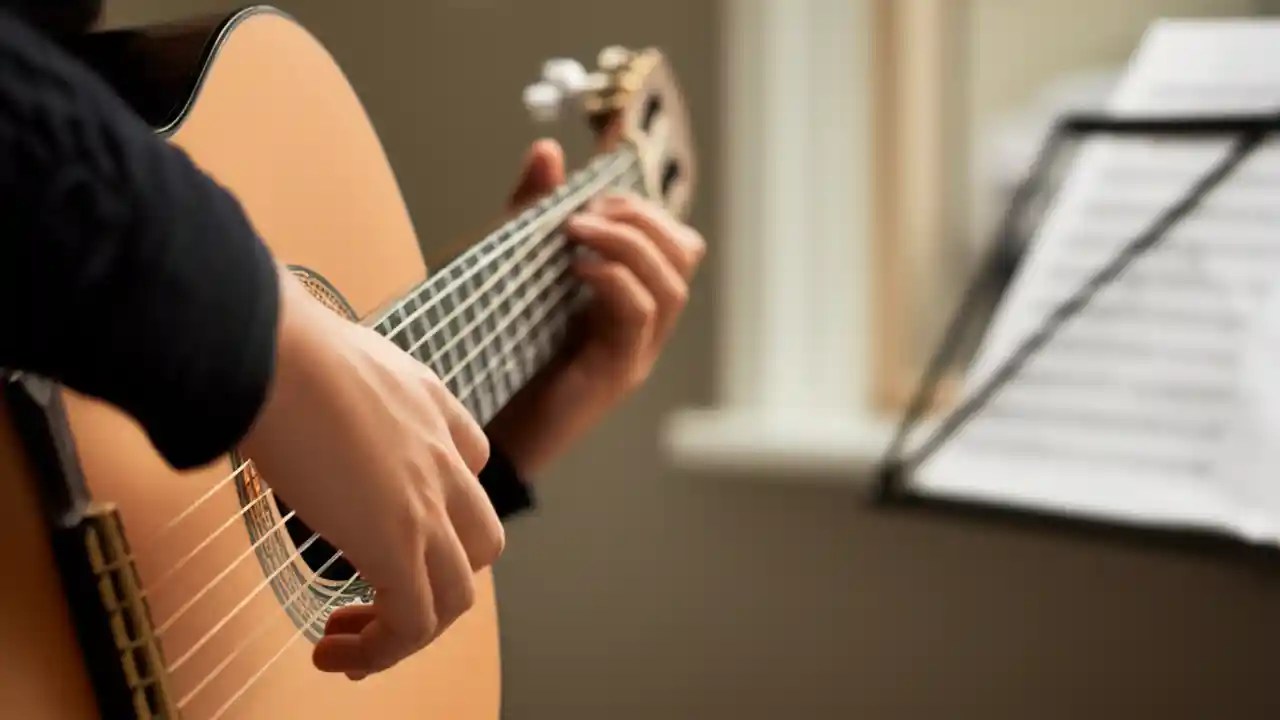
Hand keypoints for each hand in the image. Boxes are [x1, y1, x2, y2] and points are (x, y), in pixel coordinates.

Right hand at [241, 266, 503, 678]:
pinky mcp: (400, 545)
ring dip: (409, 630)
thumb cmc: (274, 343)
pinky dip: (381, 651)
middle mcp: (443, 455)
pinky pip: (414, 622)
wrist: (275, 352)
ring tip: (349, 644)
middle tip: (375, 597)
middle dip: (435, 578)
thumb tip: (248, 372)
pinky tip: (334, 655)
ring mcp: (429, 503)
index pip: (468, 461)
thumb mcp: (319, 348)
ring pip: (457, 592)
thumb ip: (310, 374)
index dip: (437, 507)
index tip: (380, 528)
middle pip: (479, 539)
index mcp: (429, 402)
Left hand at [486, 140, 705, 474]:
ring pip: (671, 284)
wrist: (481, 429)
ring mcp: (634, 350)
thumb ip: (531, 212)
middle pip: (684, 254)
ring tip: (577, 233)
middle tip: (585, 213)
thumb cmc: (496, 350)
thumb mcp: (513, 267)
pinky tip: (578, 270)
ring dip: (629, 245)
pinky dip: (616, 282)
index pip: (675, 241)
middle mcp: (641, 323)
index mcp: (626, 297)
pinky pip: (640, 316)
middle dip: (641, 218)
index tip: (591, 196)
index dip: (645, 208)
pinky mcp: (615, 373)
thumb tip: (549, 150)